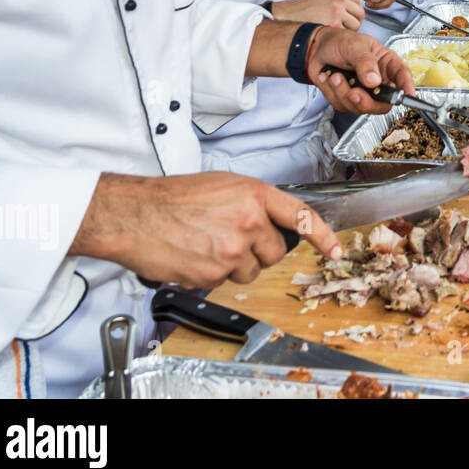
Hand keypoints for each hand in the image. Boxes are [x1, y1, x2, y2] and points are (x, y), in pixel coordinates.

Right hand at [73, 172, 341, 288]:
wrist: (134, 215)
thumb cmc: (174, 198)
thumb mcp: (224, 186)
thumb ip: (254, 203)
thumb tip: (273, 222)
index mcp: (254, 195)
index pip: (301, 216)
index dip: (322, 236)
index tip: (334, 251)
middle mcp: (249, 222)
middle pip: (275, 252)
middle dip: (258, 250)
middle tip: (229, 238)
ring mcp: (233, 250)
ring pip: (251, 271)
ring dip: (235, 265)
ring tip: (207, 245)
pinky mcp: (214, 274)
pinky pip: (226, 282)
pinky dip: (212, 275)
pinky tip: (194, 256)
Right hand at [272, 0, 364, 29]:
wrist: (287, 13)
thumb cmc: (302, 7)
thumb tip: (350, 7)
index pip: (357, 1)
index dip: (355, 11)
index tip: (351, 17)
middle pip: (360, 13)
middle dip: (355, 22)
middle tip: (347, 27)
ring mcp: (336, 11)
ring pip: (356, 25)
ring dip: (349, 30)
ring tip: (337, 30)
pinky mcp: (333, 24)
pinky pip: (346, 33)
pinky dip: (340, 36)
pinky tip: (332, 34)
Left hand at [307, 26, 414, 111]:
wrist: (315, 48)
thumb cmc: (339, 41)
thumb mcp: (354, 45)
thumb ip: (365, 62)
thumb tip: (374, 80)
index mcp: (386, 63)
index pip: (402, 76)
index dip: (406, 87)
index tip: (407, 95)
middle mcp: (377, 80)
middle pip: (383, 103)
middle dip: (367, 101)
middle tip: (354, 93)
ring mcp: (362, 91)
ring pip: (360, 107)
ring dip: (344, 93)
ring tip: (335, 76)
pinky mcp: (346, 99)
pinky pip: (342, 105)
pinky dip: (332, 93)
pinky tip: (329, 78)